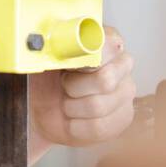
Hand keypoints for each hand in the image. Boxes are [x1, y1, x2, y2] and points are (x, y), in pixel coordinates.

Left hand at [29, 26, 135, 147]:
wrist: (39, 108)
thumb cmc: (44, 77)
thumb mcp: (44, 56)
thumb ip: (57, 45)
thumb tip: (58, 43)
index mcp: (106, 39)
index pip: (107, 46)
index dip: (81, 59)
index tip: (65, 65)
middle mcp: (123, 63)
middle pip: (105, 79)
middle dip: (73, 86)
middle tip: (62, 84)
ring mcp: (126, 92)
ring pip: (98, 106)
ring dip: (71, 107)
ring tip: (65, 101)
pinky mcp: (122, 118)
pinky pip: (98, 127)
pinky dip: (75, 126)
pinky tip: (72, 118)